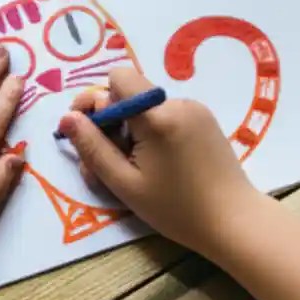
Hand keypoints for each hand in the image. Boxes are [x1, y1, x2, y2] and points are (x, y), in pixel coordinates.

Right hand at [57, 68, 262, 256]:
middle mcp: (178, 103)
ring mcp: (195, 109)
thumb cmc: (177, 209)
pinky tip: (156, 163)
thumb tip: (66, 118)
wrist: (233, 222)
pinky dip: (151, 132)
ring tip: (132, 168)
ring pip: (146, 107)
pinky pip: (166, 115)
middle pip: (130, 95)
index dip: (97, 100)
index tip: (87, 130)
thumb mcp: (125, 184)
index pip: (118, 78)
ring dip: (130, 130)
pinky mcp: (204, 120)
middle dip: (110, 122)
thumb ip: (93, 148)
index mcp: (157, 116)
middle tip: (105, 161)